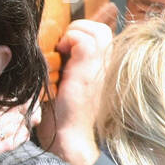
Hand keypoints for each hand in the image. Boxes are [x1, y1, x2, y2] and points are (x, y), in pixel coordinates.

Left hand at [36, 3, 116, 164]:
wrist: (70, 136)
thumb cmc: (64, 113)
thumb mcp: (69, 83)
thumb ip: (70, 64)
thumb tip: (54, 44)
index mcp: (106, 66)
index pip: (102, 34)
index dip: (81, 32)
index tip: (62, 45)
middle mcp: (110, 63)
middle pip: (100, 28)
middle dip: (76, 30)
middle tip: (60, 48)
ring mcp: (103, 64)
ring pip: (93, 29)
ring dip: (71, 36)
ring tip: (60, 54)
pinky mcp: (91, 66)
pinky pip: (81, 39)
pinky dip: (66, 42)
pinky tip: (58, 59)